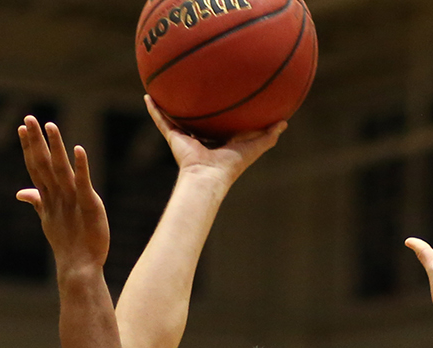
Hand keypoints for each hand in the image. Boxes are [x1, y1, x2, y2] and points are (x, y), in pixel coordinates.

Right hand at [16, 115, 108, 271]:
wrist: (79, 267)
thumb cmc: (67, 243)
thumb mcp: (48, 219)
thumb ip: (37, 202)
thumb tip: (20, 193)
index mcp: (48, 197)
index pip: (36, 167)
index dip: (29, 147)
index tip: (22, 128)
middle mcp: (56, 196)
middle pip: (43, 164)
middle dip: (35, 142)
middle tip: (28, 118)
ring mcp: (71, 200)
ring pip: (61, 169)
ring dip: (55, 148)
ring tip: (50, 126)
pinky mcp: (89, 206)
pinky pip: (83, 183)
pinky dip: (81, 167)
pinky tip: (78, 150)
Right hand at [145, 96, 284, 184]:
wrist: (209, 176)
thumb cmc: (232, 165)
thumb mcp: (255, 147)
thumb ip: (269, 136)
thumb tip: (284, 122)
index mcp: (217, 141)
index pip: (218, 123)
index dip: (219, 112)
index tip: (221, 97)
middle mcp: (200, 138)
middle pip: (195, 119)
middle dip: (193, 106)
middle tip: (193, 86)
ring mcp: (185, 138)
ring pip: (175, 118)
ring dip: (169, 105)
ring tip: (165, 87)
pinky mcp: (173, 138)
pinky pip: (161, 120)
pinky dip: (154, 110)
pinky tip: (148, 95)